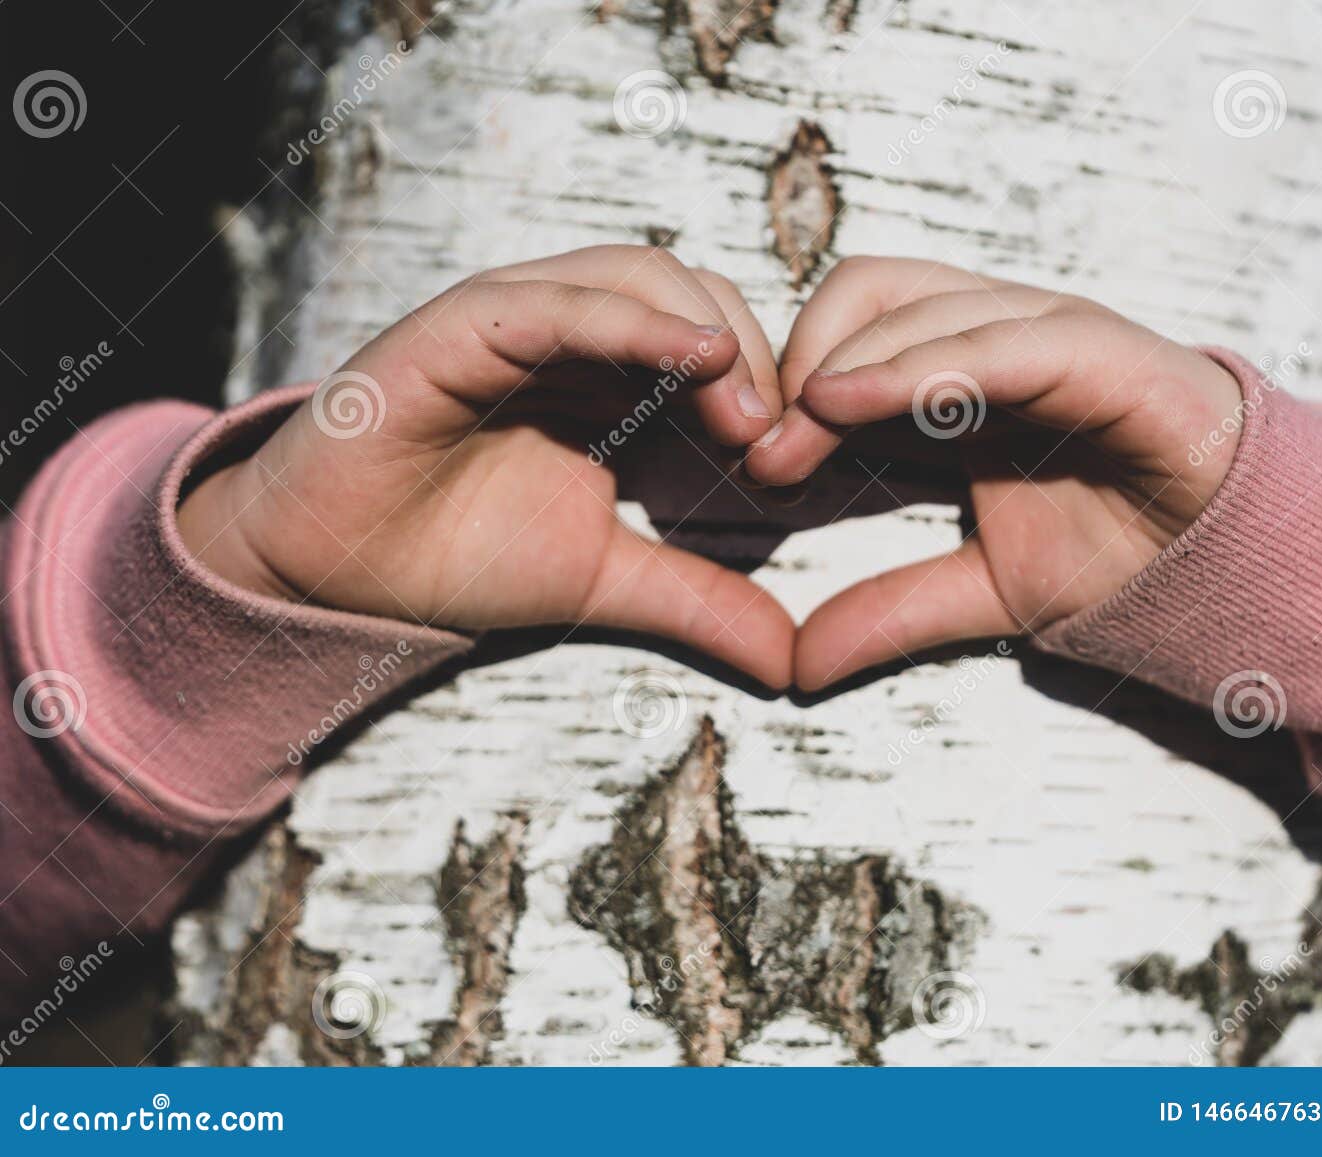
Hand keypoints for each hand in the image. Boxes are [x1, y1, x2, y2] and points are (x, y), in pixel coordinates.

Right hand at [177, 246, 793, 687]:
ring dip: (706, 330)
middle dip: (755, 356)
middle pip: (694, 293)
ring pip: (635, 275)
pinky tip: (694, 356)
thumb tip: (793, 661)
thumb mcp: (607, 582)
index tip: (799, 467)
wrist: (329, 575)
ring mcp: (514, 321)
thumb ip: (699, 602)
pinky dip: (630, 319)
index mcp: (610, 379)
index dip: (772, 386)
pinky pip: (555, 302)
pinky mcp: (459, 326)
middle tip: (779, 440)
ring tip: (745, 409)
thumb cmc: (456, 558)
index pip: (717, 341)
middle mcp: (570, 336)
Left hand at [742, 257, 1243, 690]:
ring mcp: (1049, 335)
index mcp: (959, 379)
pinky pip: (1007, 339)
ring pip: (925, 305)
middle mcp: (995, 340)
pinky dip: (927, 362)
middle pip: (870, 293)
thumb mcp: (983, 592)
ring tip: (800, 428)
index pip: (851, 336)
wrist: (1234, 563)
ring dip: (852, 363)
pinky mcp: (1105, 352)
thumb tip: (796, 664)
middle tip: (769, 452)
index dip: (792, 387)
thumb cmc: (1118, 552)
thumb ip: (893, 612)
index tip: (756, 466)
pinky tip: (858, 400)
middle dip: (804, 361)